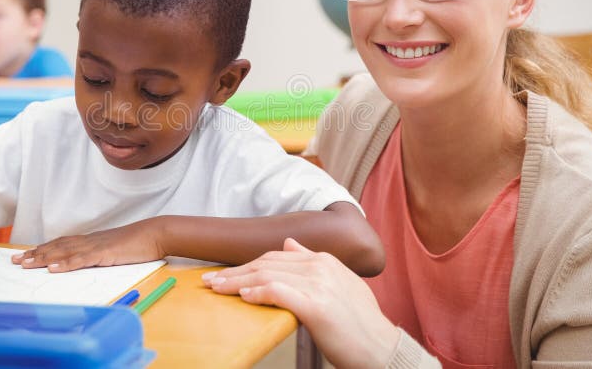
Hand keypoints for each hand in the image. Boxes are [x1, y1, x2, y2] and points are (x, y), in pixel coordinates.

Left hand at [11, 218, 163, 272]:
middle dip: (34, 254)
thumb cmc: (138, 244)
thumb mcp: (114, 250)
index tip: (25, 255)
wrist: (155, 234)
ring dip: (43, 258)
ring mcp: (96, 246)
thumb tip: (86, 263)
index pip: (61, 244)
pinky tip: (53, 269)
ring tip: (25, 265)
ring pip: (64, 252)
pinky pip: (81, 259)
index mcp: (91, 241)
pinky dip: (65, 264)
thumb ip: (99, 256)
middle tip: (15, 261)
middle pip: (57, 247)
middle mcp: (89, 241)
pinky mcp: (104, 253)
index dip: (42, 249)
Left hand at [202, 238, 399, 368]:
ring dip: (236, 282)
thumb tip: (290, 243)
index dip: (248, 264)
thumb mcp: (339, 283)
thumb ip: (313, 263)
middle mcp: (320, 266)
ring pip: (266, 275)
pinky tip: (242, 297)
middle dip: (235, 272)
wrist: (381, 347)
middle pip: (266, 263)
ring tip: (217, 289)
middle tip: (210, 280)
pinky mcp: (315, 304)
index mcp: (324, 260)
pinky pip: (276, 291)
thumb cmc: (358, 323)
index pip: (276, 256)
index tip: (226, 273)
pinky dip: (256, 292)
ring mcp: (318, 283)